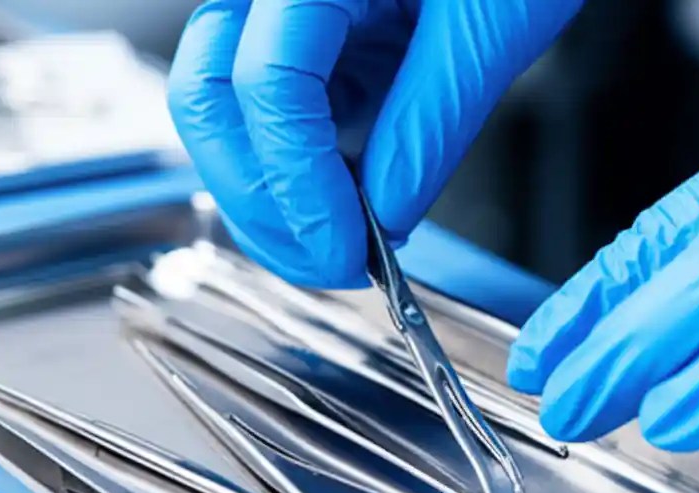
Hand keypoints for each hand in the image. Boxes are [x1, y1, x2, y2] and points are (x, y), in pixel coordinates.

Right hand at [168, 0, 582, 287]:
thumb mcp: (493, 24)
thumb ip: (430, 123)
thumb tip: (385, 217)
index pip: (266, 85)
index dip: (299, 184)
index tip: (347, 251)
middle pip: (205, 100)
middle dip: (260, 201)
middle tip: (329, 262)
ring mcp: (274, 7)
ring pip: (219, 113)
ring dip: (267, 192)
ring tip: (336, 240)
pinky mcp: (298, 34)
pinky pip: (264, 110)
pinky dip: (292, 168)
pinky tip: (339, 202)